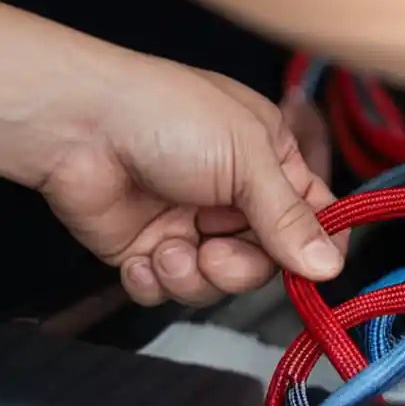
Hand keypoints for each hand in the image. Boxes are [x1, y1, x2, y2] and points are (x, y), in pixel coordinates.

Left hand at [37, 57, 344, 306]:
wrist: (73, 122)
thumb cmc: (168, 115)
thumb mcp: (247, 158)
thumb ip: (290, 218)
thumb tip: (332, 267)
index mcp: (270, 163)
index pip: (315, 218)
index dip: (317, 249)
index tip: (313, 272)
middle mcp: (235, 198)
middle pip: (267, 262)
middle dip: (241, 267)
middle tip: (213, 252)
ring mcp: (190, 225)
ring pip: (219, 283)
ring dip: (194, 276)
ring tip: (168, 250)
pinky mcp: (147, 250)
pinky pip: (168, 290)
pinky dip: (154, 281)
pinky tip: (140, 256)